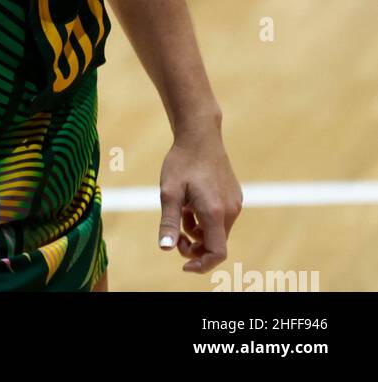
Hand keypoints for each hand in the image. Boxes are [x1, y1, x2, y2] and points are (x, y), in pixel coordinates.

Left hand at [158, 129, 242, 274]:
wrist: (199, 135)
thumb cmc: (181, 162)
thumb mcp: (169, 192)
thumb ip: (168, 221)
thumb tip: (165, 248)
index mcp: (214, 212)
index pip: (217, 253)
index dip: (202, 264)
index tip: (183, 263)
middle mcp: (230, 210)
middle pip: (216, 243)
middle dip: (195, 245)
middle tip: (175, 234)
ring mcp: (235, 202)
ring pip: (218, 230)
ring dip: (199, 230)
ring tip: (181, 211)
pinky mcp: (235, 195)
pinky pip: (221, 217)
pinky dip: (206, 219)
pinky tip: (191, 203)